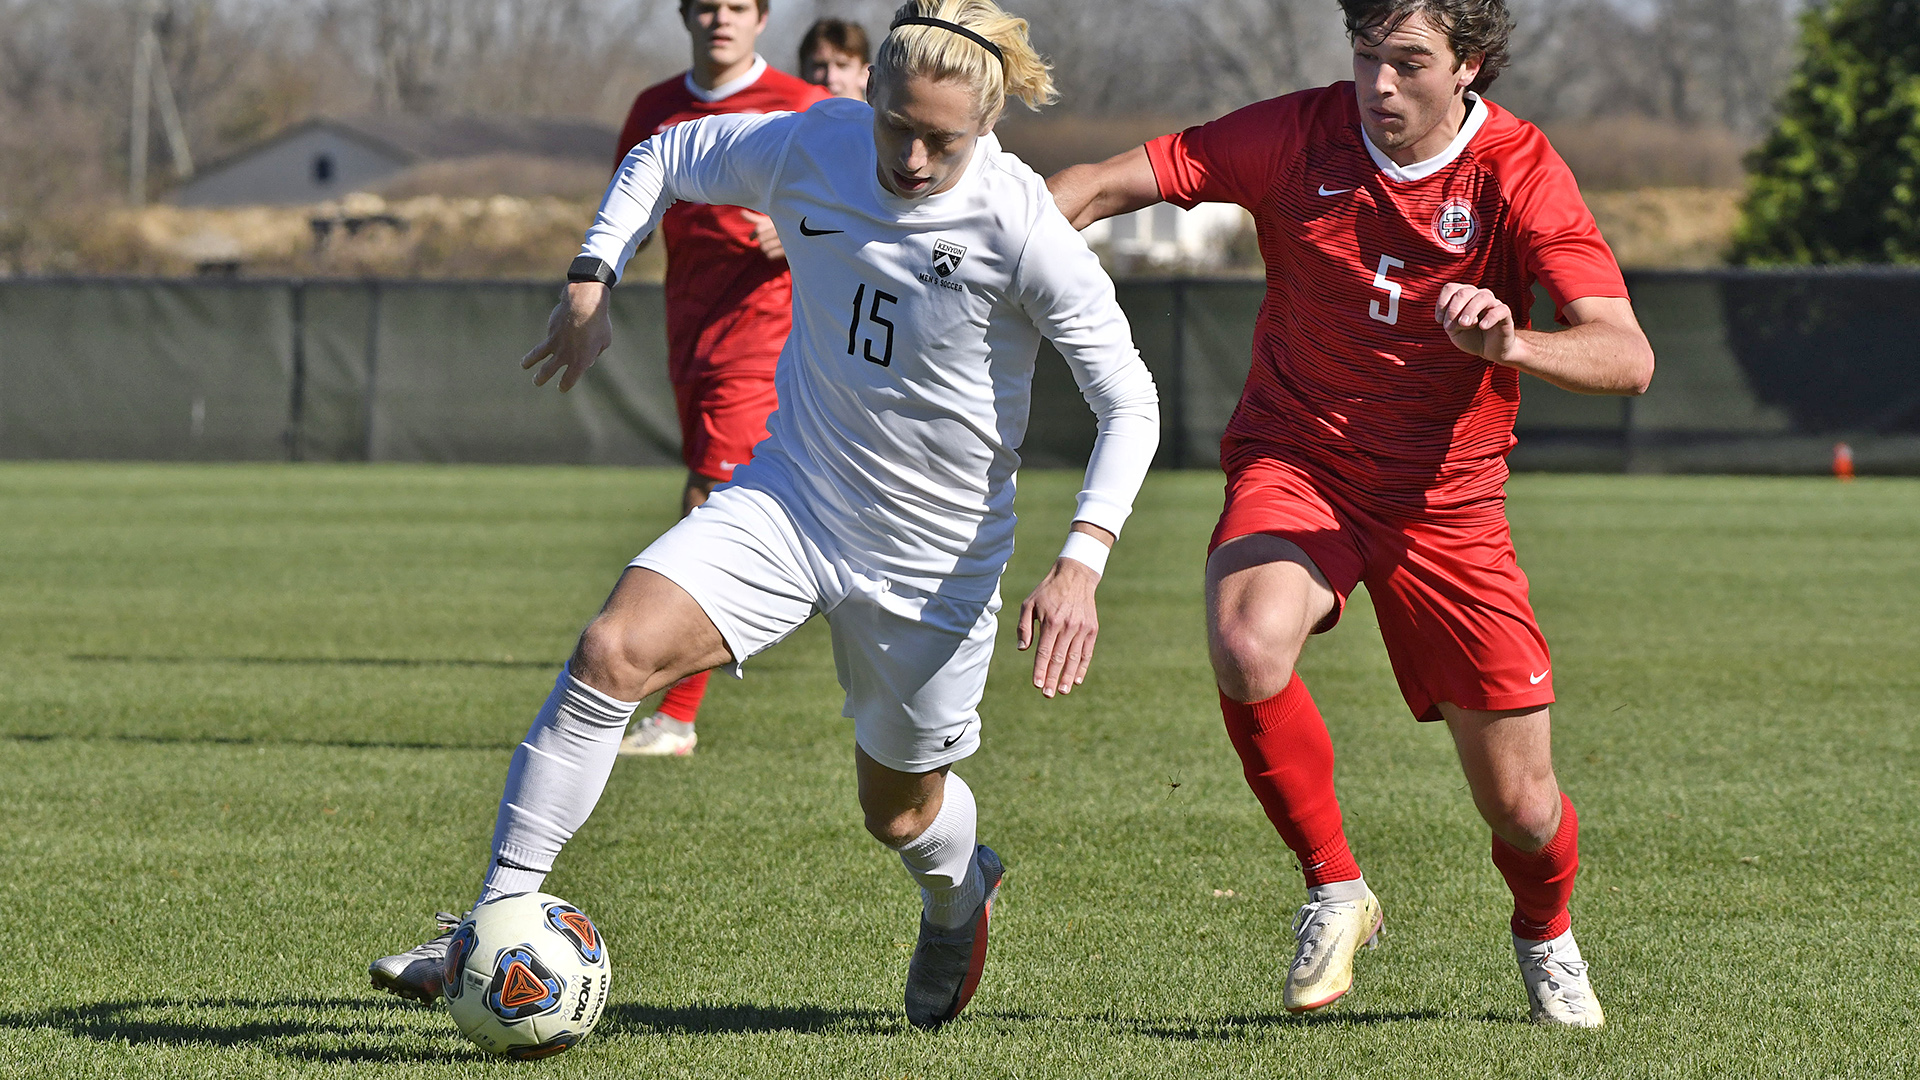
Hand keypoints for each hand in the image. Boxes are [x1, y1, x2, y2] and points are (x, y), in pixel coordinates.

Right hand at [521, 281, 612, 391]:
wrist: (584, 305)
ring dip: (529, 361)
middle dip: (540, 378)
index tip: (561, 387)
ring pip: (537, 356)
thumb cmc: (598, 323)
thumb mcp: (604, 341)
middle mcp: (564, 356)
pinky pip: (549, 336)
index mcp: (580, 362)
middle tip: (537, 381)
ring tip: (524, 365)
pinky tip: (556, 330)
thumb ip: (595, 352)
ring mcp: (555, 343)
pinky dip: (551, 335)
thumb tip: (589, 356)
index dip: (564, 385)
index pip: (568, 380)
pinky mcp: (550, 331)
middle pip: (546, 372)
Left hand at [742, 210, 784, 261]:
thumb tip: (742, 212)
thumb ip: (755, 217)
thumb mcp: (770, 219)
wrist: (801, 233)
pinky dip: (770, 254)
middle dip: (761, 241)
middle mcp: (781, 229)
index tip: (752, 238)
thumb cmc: (782, 225)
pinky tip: (772, 252)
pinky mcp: (788, 250)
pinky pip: (771, 255)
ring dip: (764, 248)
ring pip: (765, 247)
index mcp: (776, 220)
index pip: (759, 229)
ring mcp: (785, 240)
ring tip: (768, 246)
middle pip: (761, 239)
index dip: (754, 234)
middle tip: (764, 241)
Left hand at [1017, 556, 1101, 697]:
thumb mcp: (1029, 604)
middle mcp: (1068, 626)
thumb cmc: (1047, 591)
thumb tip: (1022, 649)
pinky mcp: (1092, 629)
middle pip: (1059, 658)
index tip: (1036, 684)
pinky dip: (1082, 667)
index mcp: (1051, 621)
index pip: (1043, 651)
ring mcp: (1082, 628)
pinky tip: (1077, 680)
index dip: (1039, 669)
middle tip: (1047, 694)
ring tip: (1062, 691)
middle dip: (1052, 678)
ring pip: (1074, 658)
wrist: (1076, 576)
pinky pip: (1087, 652)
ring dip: (1068, 677)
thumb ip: (1024, 627)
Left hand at [1436, 282, 1529, 366]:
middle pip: (1464, 292)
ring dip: (1469, 311)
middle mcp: (1478, 295)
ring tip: (1463, 324)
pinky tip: (1482, 327)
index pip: (1450, 288)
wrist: (1490, 350)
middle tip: (1449, 327)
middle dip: (1453, 310)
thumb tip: (1454, 316)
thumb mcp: (1454, 331)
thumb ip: (1450, 322)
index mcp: (1464, 295)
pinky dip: (1490, 317)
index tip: (1439, 321)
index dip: (1442, 303)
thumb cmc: (1470, 337)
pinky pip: (1500, 310)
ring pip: (1481, 298)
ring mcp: (1493, 303)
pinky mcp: (1505, 314)